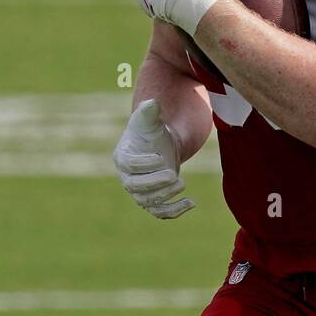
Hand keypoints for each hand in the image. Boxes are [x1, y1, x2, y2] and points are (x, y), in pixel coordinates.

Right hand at [113, 99, 194, 218]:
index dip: (143, 164)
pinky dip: (175, 211)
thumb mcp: (149, 119)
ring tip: (182, 183)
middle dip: (155, 183)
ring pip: (148, 202)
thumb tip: (153, 102)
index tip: (160, 157)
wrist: (159, 146)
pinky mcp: (154, 201)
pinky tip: (192, 203)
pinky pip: (161, 212)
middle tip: (173, 174)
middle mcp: (128, 178)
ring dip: (166, 196)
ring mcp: (140, 192)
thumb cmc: (150, 131)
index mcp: (122, 157)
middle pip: (136, 187)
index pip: (129, 165)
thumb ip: (149, 111)